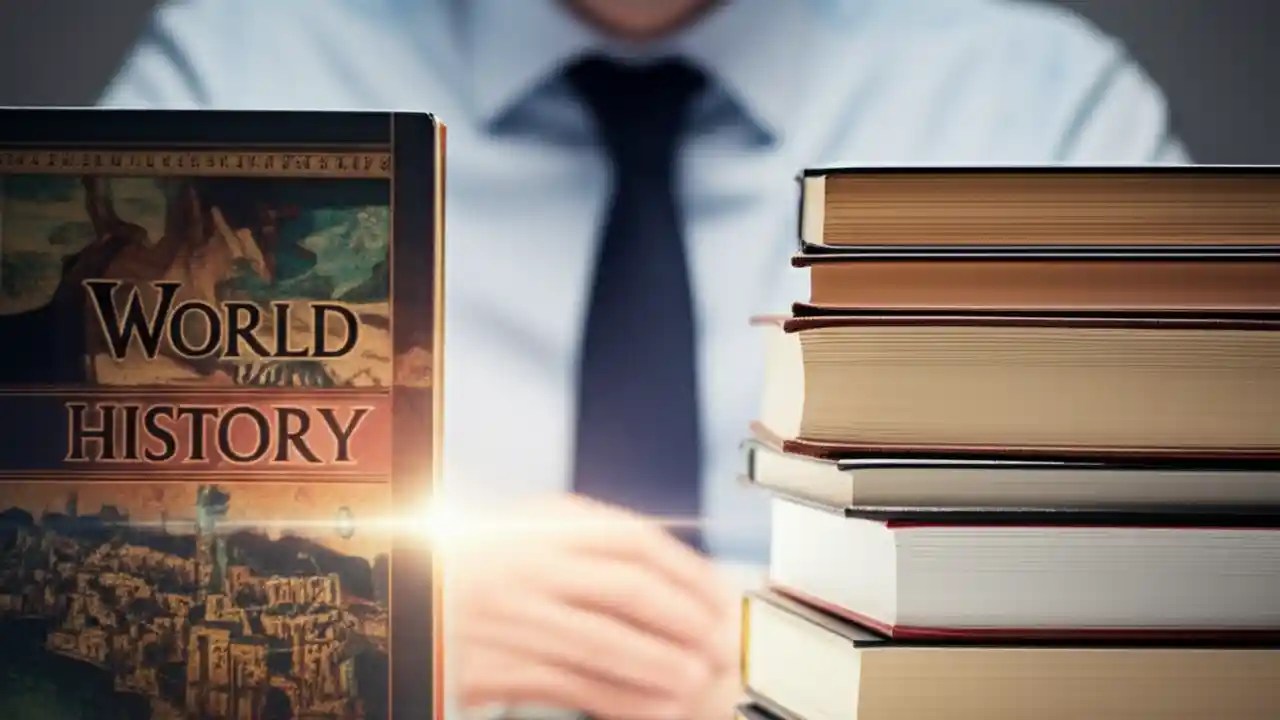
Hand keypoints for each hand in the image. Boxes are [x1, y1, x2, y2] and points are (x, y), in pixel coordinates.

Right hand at [446, 494, 737, 718]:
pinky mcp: (491, 669)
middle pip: (628, 591)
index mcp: (541, 522)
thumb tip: (681, 575)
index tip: (722, 597)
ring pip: (605, 645)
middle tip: (722, 644)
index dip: (689, 572)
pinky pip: (572, 688)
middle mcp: (526, 564)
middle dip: (687, 622)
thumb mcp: (527, 530)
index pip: (633, 541)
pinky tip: (656, 709)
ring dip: (662, 668)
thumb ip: (589, 542)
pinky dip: (622, 702)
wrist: (397, 592)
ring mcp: (508, 617)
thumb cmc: (478, 562)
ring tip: (699, 681)